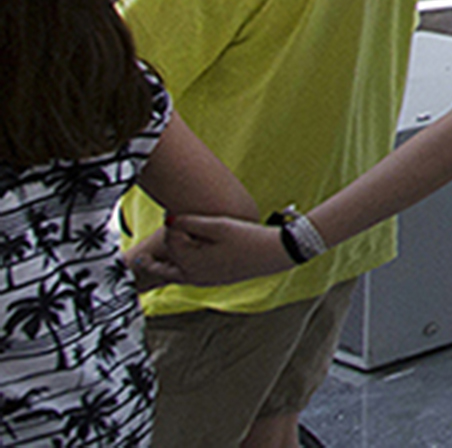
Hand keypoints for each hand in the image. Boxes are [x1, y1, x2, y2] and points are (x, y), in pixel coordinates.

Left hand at [140, 213, 287, 290]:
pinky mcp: (212, 281)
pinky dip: (177, 271)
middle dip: (151, 259)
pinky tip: (177, 265)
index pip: (170, 242)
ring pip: (173, 275)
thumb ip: (190, 222)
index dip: (170, 225)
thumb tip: (168, 219)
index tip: (168, 212)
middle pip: (163, 266)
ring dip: (160, 267)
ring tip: (145, 263)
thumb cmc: (248, 238)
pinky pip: (186, 277)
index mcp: (192, 262)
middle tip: (136, 257)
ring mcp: (203, 280)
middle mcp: (193, 276)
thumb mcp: (219, 225)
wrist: (275, 255)